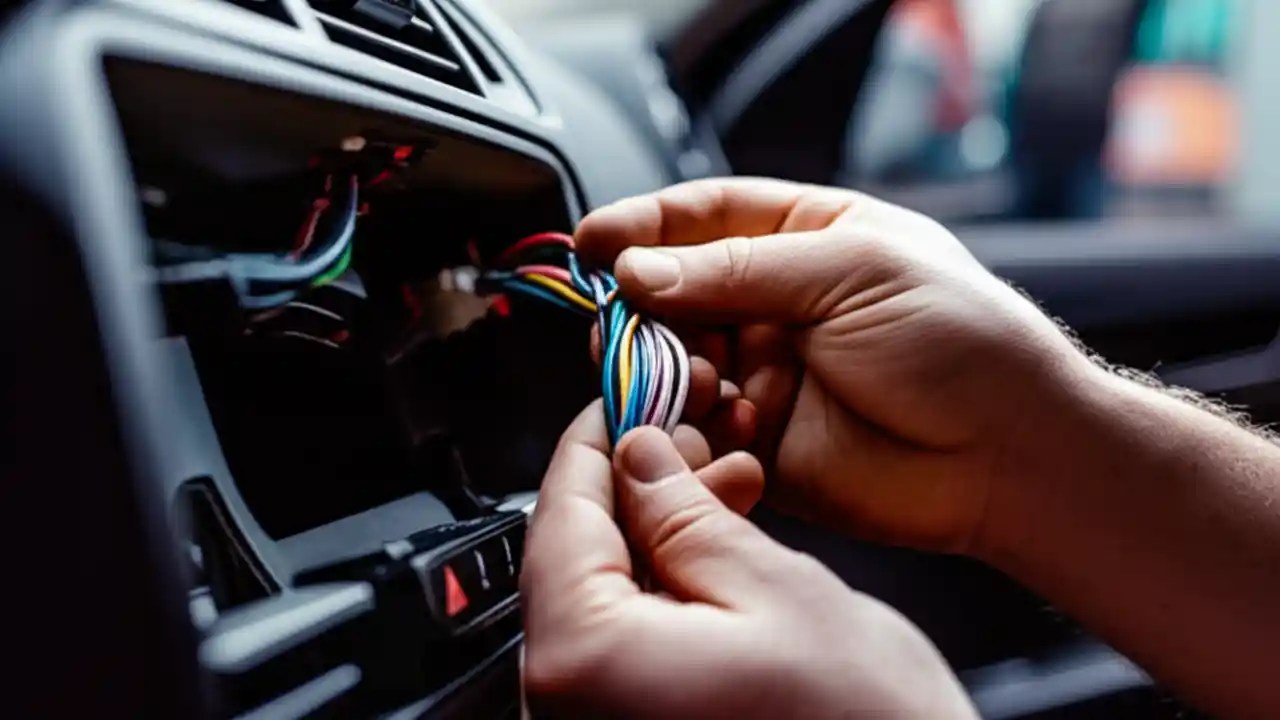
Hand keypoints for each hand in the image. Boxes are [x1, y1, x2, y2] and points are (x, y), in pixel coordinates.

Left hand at [521, 402, 974, 718]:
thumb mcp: (776, 589)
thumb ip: (687, 514)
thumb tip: (639, 456)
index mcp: (585, 660)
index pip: (559, 512)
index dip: (597, 439)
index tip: (630, 396)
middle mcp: (565, 706)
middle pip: (574, 554)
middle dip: (633, 485)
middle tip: (692, 436)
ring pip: (600, 596)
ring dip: (654, 535)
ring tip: (727, 490)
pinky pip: (623, 647)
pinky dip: (662, 594)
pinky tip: (716, 558)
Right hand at [576, 178, 1092, 553]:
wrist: (1011, 456)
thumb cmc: (961, 342)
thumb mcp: (851, 273)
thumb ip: (738, 272)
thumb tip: (638, 270)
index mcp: (808, 241)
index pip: (705, 219)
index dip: (644, 227)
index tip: (593, 243)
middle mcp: (779, 307)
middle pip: (675, 295)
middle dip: (647, 310)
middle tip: (627, 326)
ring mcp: (768, 375)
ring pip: (678, 365)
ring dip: (671, 373)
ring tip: (703, 383)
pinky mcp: (762, 445)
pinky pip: (698, 431)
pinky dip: (695, 429)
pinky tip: (730, 426)